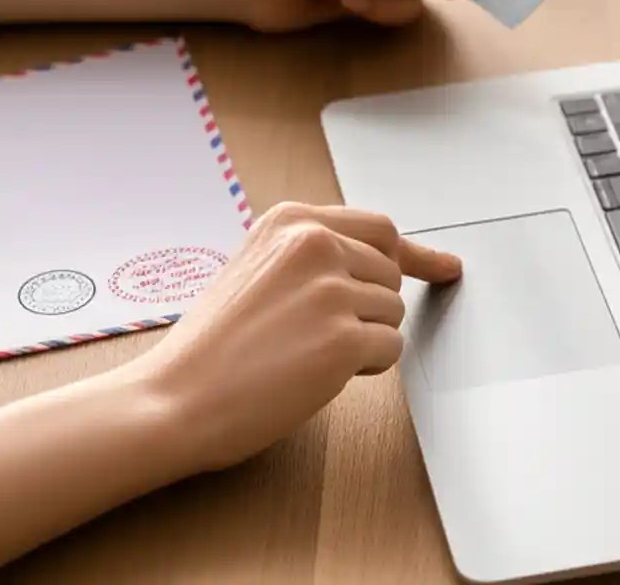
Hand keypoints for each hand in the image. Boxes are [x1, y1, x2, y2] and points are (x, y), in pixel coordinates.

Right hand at [128, 202, 461, 471]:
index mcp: (291, 220)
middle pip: (391, 275)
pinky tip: (316, 374)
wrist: (174, 398)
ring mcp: (331, 289)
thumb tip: (395, 257)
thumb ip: (313, 256)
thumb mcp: (257, 269)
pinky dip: (365, 369)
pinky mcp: (344, 339)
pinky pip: (390, 349)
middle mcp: (315, 244)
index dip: (416, 253)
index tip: (444, 267)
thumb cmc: (213, 347)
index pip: (380, 230)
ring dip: (364, 340)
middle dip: (369, 309)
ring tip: (303, 353)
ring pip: (393, 314)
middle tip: (315, 336)